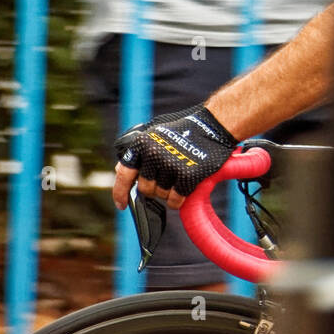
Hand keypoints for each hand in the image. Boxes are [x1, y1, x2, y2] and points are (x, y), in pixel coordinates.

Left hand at [112, 104, 236, 210]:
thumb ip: (137, 153)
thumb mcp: (155, 135)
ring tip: (177, 180)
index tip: (121, 205)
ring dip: (167, 194)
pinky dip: (177, 201)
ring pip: (161, 195)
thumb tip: (119, 170)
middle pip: (145, 188)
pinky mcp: (187, 176)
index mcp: (142, 144)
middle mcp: (154, 155)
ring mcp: (171, 166)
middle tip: (165, 181)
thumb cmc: (184, 131)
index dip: (120, 193)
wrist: (213, 127)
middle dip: (153, 189)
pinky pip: (175, 199)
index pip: (124, 174)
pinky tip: (182, 193)